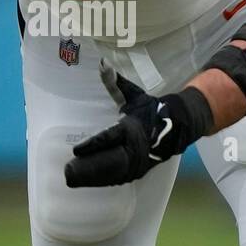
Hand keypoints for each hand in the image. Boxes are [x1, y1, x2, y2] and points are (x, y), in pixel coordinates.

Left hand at [64, 60, 212, 187]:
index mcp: (132, 128)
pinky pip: (116, 179)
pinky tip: (85, 182)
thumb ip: (115, 83)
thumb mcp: (134, 95)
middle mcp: (134, 148)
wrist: (177, 127)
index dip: (93, 145)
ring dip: (91, 178)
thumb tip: (102, 63)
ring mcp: (136, 163)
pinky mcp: (137, 172)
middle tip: (67, 170)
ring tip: (71, 178)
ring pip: (111, 174)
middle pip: (108, 161)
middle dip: (88, 167)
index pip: (110, 138)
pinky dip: (100, 181)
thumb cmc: (150, 109)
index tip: (76, 150)